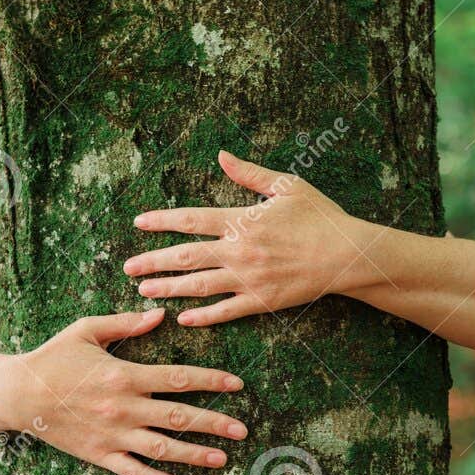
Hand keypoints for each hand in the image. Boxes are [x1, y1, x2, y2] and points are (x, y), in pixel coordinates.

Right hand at [3, 306, 246, 474]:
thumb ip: (125, 323)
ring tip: (222, 458)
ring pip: (162, 448)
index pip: (179, 378)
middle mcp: (124, 407)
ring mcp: (112, 434)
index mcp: (125, 375)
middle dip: (215, 423)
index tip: (237, 384)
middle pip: (179, 416)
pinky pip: (132, 471)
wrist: (16, 392)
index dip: (212, 380)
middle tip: (243, 429)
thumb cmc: (53, 357)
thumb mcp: (87, 330)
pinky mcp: (98, 454)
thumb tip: (160, 314)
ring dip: (195, 454)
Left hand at [125, 150, 374, 325]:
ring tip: (144, 291)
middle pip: (186, 256)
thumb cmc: (320, 217)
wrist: (347, 254)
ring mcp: (249, 278)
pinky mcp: (262, 301)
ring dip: (169, 288)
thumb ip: (249, 173)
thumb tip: (221, 155)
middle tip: (128, 267)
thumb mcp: (287, 185)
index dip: (162, 221)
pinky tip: (184, 318)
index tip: (138, 223)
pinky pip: (226, 311)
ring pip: (199, 285)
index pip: (191, 220)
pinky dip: (203, 316)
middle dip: (153, 261)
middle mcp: (240, 250)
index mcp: (242, 220)